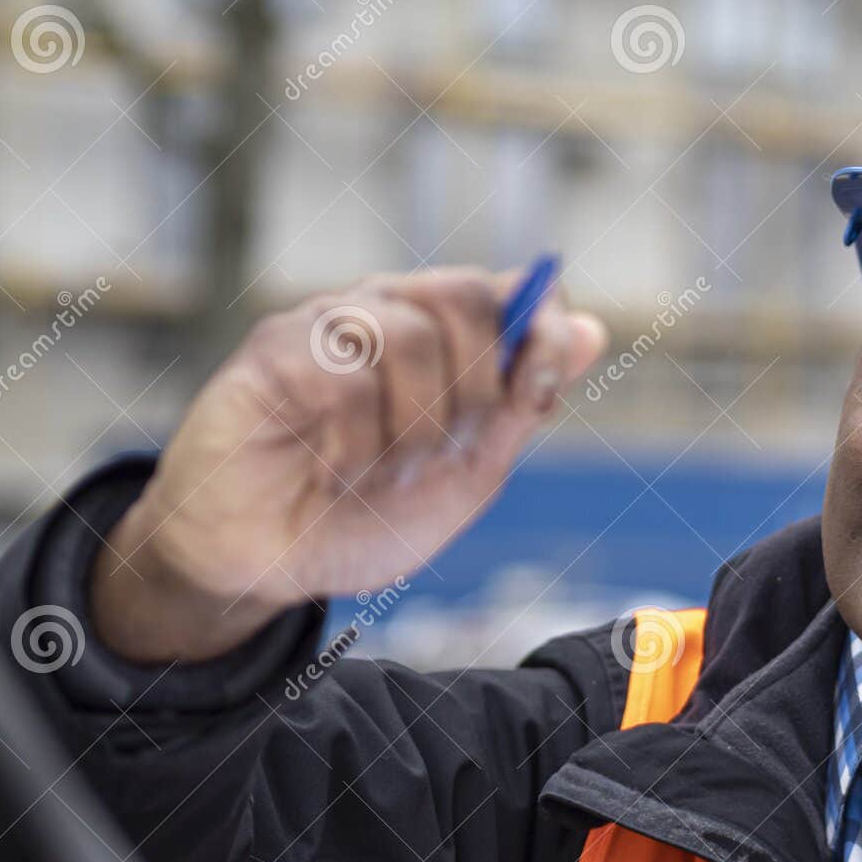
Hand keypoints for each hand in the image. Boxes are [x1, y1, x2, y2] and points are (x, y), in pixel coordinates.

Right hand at [92, 267, 605, 661]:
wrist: (270, 570)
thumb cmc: (363, 515)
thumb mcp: (468, 470)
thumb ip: (522, 401)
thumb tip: (591, 329)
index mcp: (433, 335)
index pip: (501, 292)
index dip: (534, 333)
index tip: (532, 392)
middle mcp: (379, 313)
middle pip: (463, 297)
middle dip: (472, 389)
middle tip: (440, 453)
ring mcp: (323, 326)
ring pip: (407, 336)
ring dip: (411, 428)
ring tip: (379, 474)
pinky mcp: (270, 353)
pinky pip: (344, 377)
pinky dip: (354, 444)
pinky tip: (333, 472)